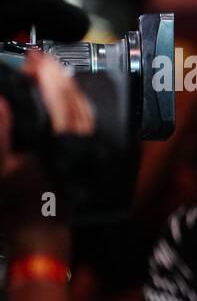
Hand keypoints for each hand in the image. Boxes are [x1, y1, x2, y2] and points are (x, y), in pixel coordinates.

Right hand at [0, 51, 94, 229]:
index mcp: (59, 145)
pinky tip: (63, 104)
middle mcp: (78, 147)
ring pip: (84, 115)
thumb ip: (1, 133)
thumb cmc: (18, 210)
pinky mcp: (83, 163)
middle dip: (59, 78)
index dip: (48, 77)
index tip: (34, 60)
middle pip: (76, 104)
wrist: (39, 240)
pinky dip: (75, 109)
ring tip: (49, 75)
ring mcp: (83, 156)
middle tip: (39, 61)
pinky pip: (85, 127)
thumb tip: (2, 101)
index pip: (60, 102)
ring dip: (68, 91)